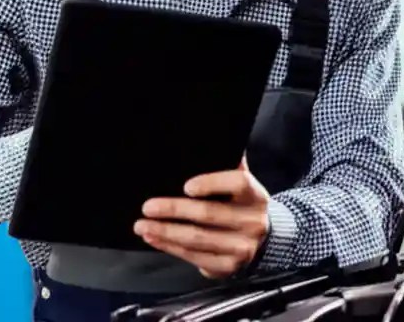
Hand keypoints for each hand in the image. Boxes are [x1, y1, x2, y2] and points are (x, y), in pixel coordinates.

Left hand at [134, 156, 270, 278]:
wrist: (262, 242)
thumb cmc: (241, 206)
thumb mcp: (242, 186)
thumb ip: (229, 166)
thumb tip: (210, 135)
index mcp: (256, 196)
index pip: (239, 183)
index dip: (212, 183)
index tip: (186, 186)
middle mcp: (252, 222)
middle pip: (210, 214)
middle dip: (174, 210)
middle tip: (148, 206)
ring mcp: (241, 248)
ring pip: (197, 238)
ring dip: (165, 232)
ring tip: (141, 225)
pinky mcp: (228, 267)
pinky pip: (194, 257)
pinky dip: (170, 247)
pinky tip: (154, 238)